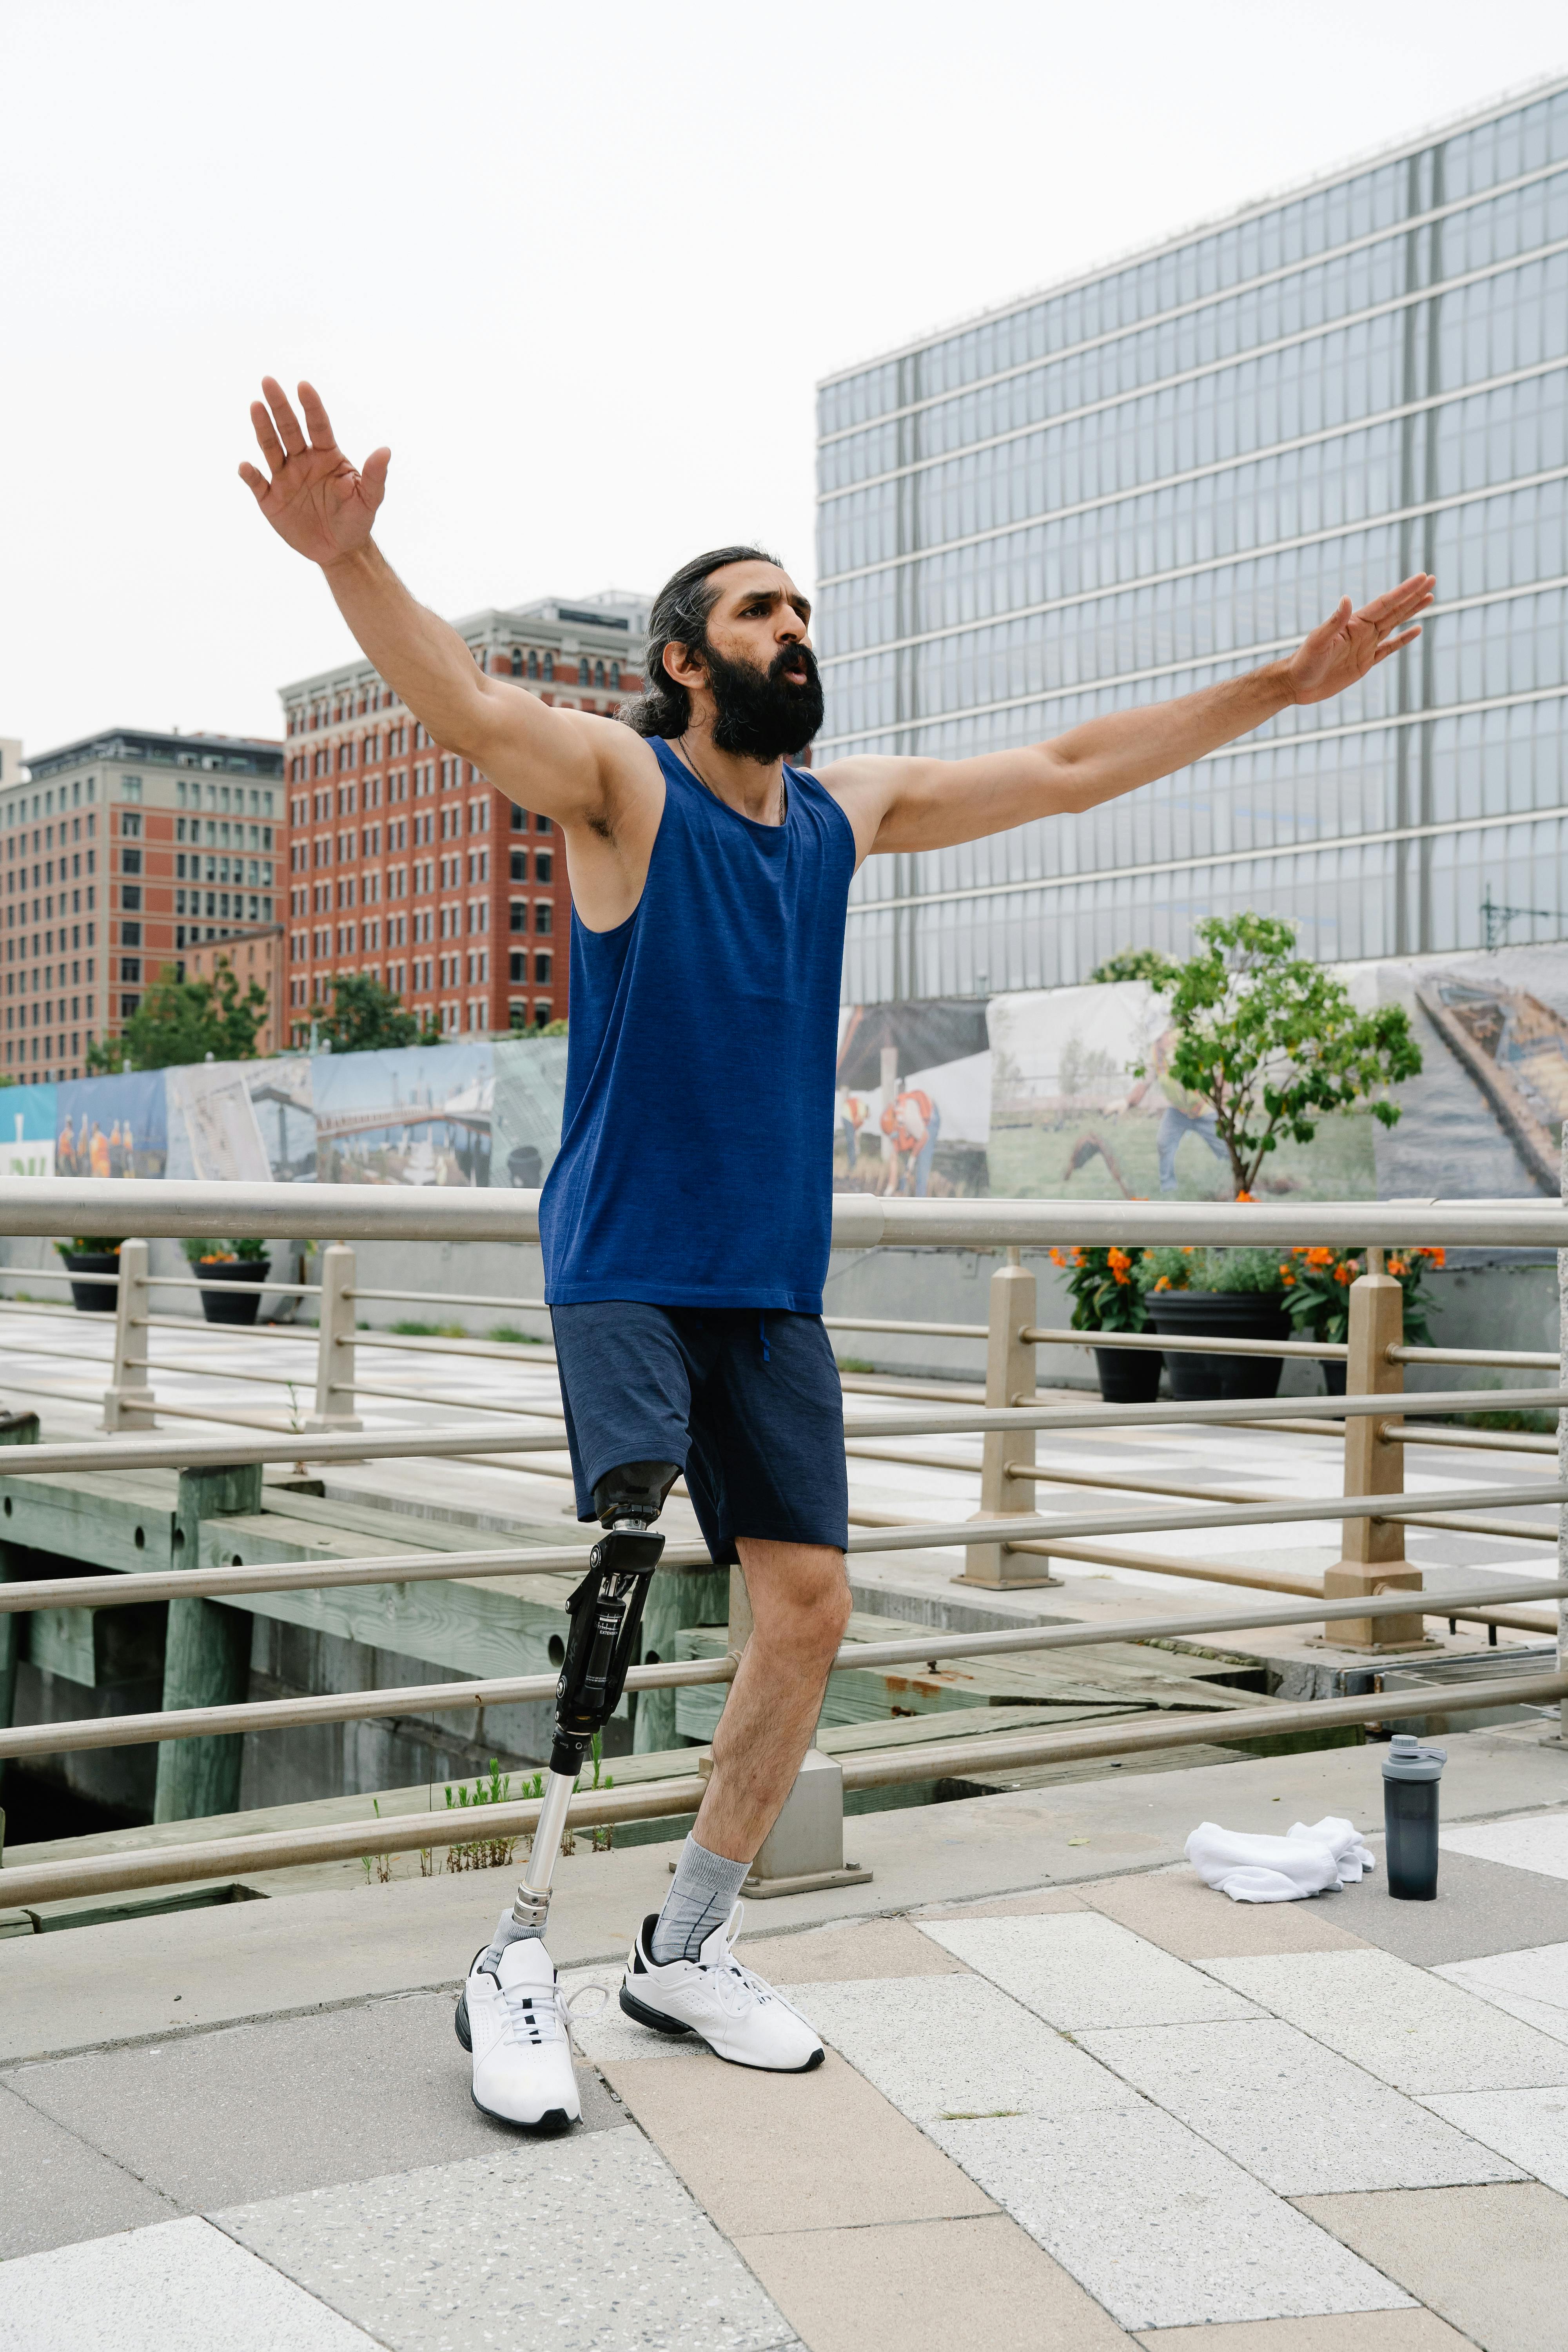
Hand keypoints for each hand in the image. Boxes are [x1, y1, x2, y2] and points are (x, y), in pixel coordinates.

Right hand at [238, 378, 388, 567]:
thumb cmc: (356, 519)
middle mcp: (302, 460)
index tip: (303, 386)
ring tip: (255, 406)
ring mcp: (284, 478)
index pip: (318, 426)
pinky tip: (245, 465)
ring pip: (270, 448)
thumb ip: (375, 476)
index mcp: (326, 455)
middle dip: (280, 406)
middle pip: (289, 429)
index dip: (311, 407)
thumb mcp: (369, 499)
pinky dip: (250, 475)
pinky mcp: (270, 499)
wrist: (340, 550)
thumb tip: (385, 450)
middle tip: (268, 382)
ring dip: (262, 428)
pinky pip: (257, 483)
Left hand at [1284, 574, 1434, 704]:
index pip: (1385, 603)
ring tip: (1430, 597)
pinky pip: (1389, 649)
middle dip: (1414, 595)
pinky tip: (1417, 630)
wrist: (1296, 684)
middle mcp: (1363, 631)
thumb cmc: (1303, 662)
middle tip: (1433, 579)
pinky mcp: (1366, 663)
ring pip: (1395, 625)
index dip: (1404, 591)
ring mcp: (1366, 646)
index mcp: (1354, 624)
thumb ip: (1334, 622)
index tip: (1422, 578)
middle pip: (1394, 610)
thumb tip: (1347, 599)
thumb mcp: (1318, 642)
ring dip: (1412, 611)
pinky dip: (1403, 639)